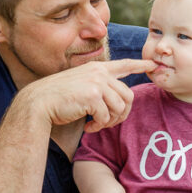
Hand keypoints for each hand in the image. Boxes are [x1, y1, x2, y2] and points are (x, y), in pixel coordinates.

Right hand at [22, 59, 155, 131]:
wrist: (39, 103)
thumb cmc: (58, 99)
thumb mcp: (81, 86)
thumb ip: (98, 87)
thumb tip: (119, 99)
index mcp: (97, 68)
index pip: (124, 64)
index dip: (140, 66)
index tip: (153, 66)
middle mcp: (99, 72)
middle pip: (128, 96)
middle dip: (122, 114)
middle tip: (108, 124)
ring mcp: (97, 83)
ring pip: (120, 107)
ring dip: (110, 122)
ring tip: (96, 125)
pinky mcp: (93, 96)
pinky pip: (106, 116)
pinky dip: (99, 126)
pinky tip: (88, 128)